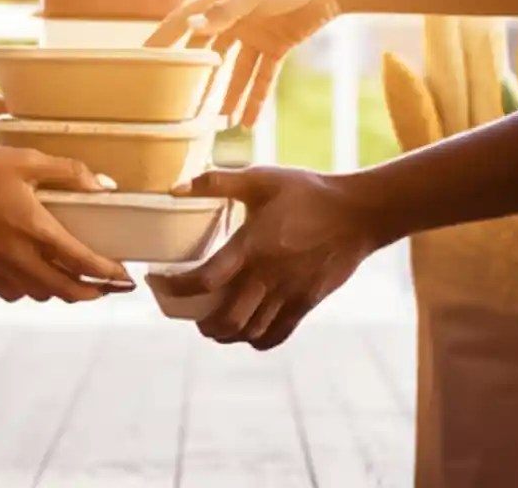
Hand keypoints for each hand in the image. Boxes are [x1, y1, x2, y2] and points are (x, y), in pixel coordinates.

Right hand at [0, 144, 134, 302]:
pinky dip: (31, 290)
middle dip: (94, 293)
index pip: (83, 263)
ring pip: (40, 294)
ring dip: (63, 292)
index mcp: (35, 230)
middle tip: (110, 288)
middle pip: (66, 290)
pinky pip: (12, 292)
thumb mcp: (26, 159)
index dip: (109, 274)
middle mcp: (18, 256)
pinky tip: (35, 277)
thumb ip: (68, 171)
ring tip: (78, 281)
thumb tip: (104, 186)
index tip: (126, 277)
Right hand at [145, 0, 338, 126]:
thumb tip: (192, 27)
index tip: (140, 57)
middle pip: (206, 53)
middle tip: (175, 102)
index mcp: (221, 0)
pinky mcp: (276, 47)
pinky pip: (262, 78)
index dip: (163, 38)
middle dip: (193, 77)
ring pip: (234, 72)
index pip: (184, 22)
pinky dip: (256, 99)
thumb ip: (226, 11)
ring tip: (216, 123)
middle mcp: (234, 20)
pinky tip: (247, 122)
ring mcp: (255, 35)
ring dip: (227, 95)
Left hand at [155, 167, 382, 349]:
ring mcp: (289, 294)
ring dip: (225, 334)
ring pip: (249, 332)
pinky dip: (256, 340)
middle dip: (200, 323)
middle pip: (226, 320)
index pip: (205, 280)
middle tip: (190, 312)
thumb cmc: (307, 191)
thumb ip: (217, 182)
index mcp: (252, 246)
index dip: (175, 288)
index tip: (159, 283)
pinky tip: (247, 331)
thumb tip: (174, 187)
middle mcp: (268, 276)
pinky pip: (277, 336)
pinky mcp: (306, 303)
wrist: (358, 212)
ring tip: (213, 324)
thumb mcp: (261, 178)